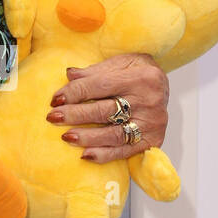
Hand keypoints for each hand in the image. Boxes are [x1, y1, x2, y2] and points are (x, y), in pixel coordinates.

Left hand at [45, 52, 169, 163]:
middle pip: (105, 110)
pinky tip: (86, 154)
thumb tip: (69, 74)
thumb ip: (95, 71)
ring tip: (67, 137)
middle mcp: (150, 101)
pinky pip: (125, 151)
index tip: (56, 100)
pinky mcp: (153, 140)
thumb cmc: (138, 72)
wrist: (164, 85)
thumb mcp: (121, 62)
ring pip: (114, 134)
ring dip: (87, 137)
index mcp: (142, 77)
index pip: (100, 85)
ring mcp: (152, 123)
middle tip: (53, 118)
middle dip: (76, 115)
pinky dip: (104, 155)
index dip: (75, 93)